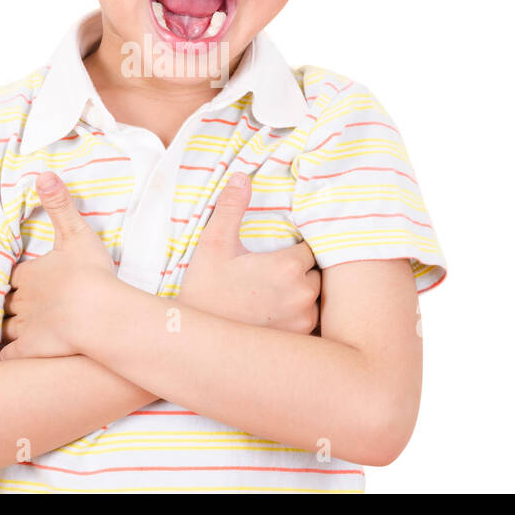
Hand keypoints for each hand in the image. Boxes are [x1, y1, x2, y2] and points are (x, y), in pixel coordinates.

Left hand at [0, 170, 117, 361]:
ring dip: (1, 329)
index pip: (11, 276)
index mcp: (30, 274)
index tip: (9, 280)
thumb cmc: (90, 274)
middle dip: (1, 303)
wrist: (98, 314)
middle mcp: (22, 301)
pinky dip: (3, 360)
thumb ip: (60, 205)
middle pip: (3, 302)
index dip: (10, 278)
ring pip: (3, 329)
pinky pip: (8, 358)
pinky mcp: (31, 351)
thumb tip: (43, 173)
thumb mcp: (76, 234)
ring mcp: (25, 328)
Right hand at [175, 172, 320, 334]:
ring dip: (303, 293)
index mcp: (288, 266)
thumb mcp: (214, 244)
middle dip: (301, 270)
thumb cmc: (205, 288)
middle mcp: (303, 293)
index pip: (310, 247)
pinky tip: (277, 313)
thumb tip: (242, 176)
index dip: (295, 248)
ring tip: (276, 293)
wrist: (197, 337)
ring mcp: (303, 319)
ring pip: (316, 297)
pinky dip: (300, 315)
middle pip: (317, 272)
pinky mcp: (299, 338)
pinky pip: (312, 321)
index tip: (278, 252)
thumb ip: (232, 208)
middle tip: (274, 273)